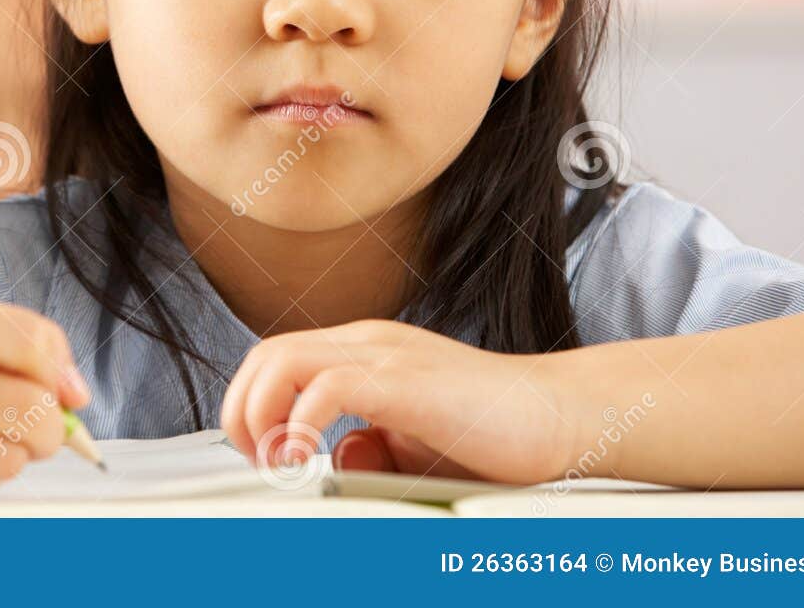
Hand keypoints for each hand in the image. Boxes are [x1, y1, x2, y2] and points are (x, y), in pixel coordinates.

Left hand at [220, 320, 579, 484]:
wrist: (561, 416)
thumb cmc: (494, 432)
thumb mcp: (412, 446)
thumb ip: (369, 449)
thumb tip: (332, 461)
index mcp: (362, 352)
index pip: (277, 359)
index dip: (251, 405)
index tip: (260, 456)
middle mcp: (366, 343)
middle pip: (266, 354)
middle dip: (242, 409)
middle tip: (257, 460)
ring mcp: (384, 357)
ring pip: (282, 359)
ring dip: (261, 413)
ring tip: (278, 460)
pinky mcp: (405, 382)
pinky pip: (328, 387)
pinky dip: (300, 423)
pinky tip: (309, 457)